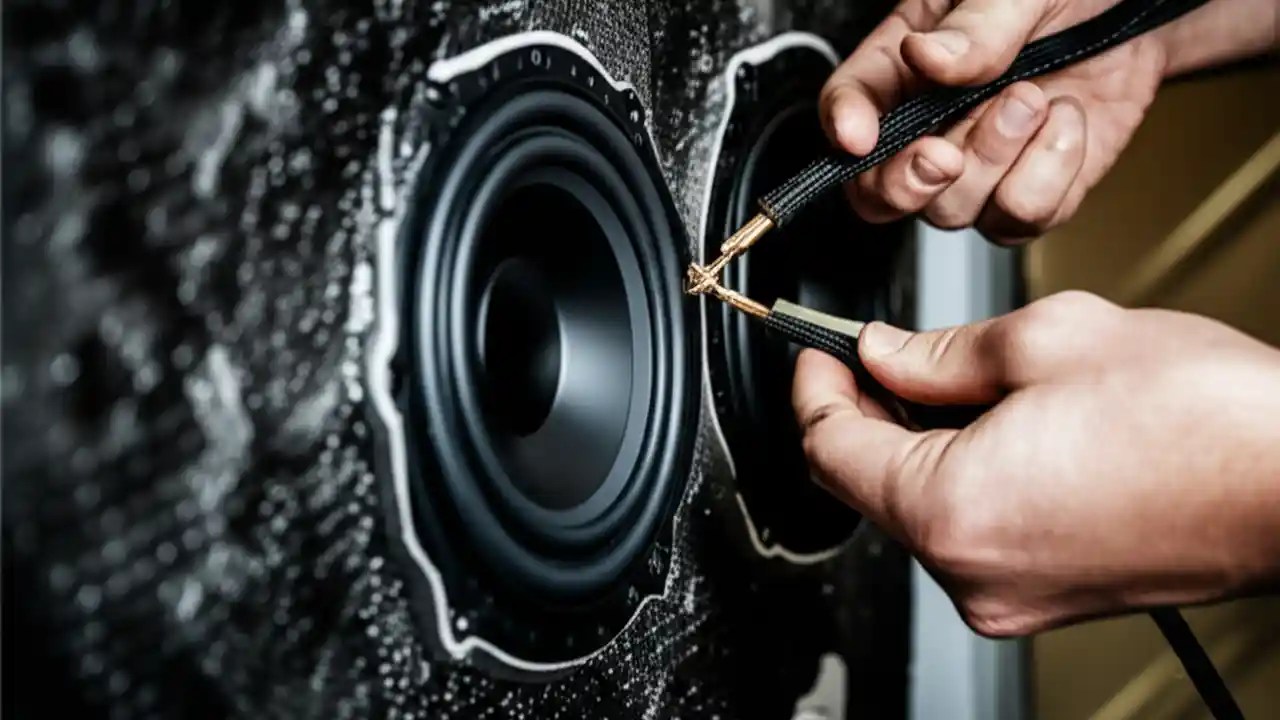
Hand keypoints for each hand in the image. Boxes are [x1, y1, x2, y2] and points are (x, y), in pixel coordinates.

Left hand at [792, 291, 1279, 635]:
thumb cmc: (1203, 420)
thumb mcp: (1046, 340)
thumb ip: (938, 353)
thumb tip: (885, 354)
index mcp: (951, 512)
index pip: (829, 449)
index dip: (814, 388)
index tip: (819, 351)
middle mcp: (972, 573)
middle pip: (869, 484)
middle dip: (865, 411)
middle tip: (879, 351)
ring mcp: (1012, 596)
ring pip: (921, 507)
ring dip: (917, 442)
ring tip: (957, 380)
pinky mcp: (1048, 597)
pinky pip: (972, 531)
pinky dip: (963, 475)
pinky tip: (996, 426)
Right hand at [822, 0, 1167, 242]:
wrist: (1146, 14)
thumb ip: (974, 24)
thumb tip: (927, 56)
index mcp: (903, 63)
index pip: (849, 103)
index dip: (844, 126)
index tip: (858, 136)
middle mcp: (929, 123)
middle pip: (879, 189)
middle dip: (908, 182)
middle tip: (943, 154)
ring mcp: (976, 166)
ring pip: (951, 209)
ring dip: (996, 159)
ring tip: (1034, 99)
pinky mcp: (1027, 193)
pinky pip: (1017, 218)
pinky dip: (1050, 176)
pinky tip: (1066, 124)